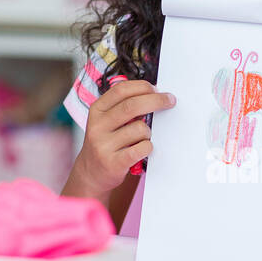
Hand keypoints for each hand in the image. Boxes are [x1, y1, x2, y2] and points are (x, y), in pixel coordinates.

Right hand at [69, 79, 175, 198]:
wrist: (91, 173)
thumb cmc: (106, 142)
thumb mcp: (106, 120)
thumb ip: (123, 106)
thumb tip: (154, 94)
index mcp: (96, 110)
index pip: (121, 90)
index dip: (142, 87)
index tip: (157, 89)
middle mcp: (97, 126)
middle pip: (132, 106)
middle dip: (156, 100)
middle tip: (170, 101)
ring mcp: (104, 145)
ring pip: (140, 129)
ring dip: (149, 132)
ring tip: (143, 138)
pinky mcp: (113, 162)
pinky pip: (142, 148)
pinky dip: (148, 147)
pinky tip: (143, 149)